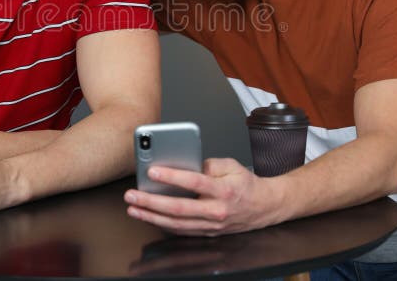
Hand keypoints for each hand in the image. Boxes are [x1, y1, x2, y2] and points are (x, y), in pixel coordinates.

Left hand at [124, 158, 274, 236]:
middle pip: (179, 208)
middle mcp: (216, 210)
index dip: (172, 177)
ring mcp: (211, 225)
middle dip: (152, 201)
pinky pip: (181, 230)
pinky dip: (162, 224)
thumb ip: (208, 163)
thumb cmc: (246, 184)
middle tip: (132, 195)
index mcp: (224, 190)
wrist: (264, 207)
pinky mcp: (207, 233)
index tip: (152, 171)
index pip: (194, 182)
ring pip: (177, 224)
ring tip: (133, 208)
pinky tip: (148, 217)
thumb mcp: (232, 165)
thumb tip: (185, 164)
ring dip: (152, 216)